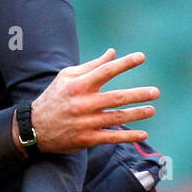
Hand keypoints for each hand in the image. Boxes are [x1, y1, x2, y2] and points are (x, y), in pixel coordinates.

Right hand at [20, 49, 157, 154]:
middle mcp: (83, 104)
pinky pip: (112, 137)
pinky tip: (143, 133)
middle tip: (156, 92)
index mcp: (78, 85)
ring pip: (117, 118)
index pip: (106, 71)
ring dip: (137, 114)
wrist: (35, 128)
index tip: (142, 57)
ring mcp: (86, 123)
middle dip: (138, 95)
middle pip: (116, 98)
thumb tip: (113, 52)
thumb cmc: (54, 98)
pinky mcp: (87, 139)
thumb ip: (92, 66)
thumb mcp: (67, 77)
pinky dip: (128, 136)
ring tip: (152, 109)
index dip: (125, 63)